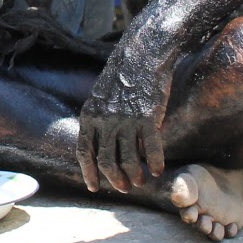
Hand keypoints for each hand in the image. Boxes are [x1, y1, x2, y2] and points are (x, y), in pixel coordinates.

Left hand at [76, 50, 168, 192]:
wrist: (142, 55)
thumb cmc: (122, 78)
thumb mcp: (100, 98)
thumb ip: (98, 121)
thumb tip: (100, 147)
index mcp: (89, 115)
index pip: (84, 151)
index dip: (88, 172)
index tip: (93, 187)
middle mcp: (104, 120)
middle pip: (106, 160)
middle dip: (115, 179)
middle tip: (124, 187)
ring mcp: (126, 119)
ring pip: (128, 159)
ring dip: (135, 175)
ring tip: (141, 181)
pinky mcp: (147, 117)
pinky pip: (150, 149)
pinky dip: (154, 163)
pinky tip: (158, 171)